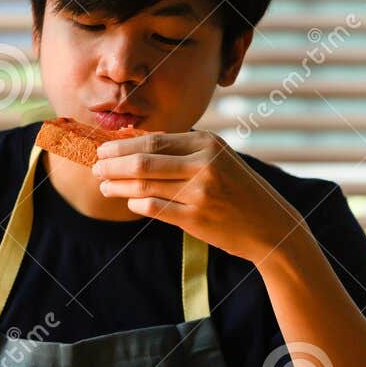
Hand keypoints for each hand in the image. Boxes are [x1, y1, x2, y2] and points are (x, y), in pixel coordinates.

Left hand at [92, 130, 309, 266]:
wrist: (270, 226)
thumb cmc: (237, 190)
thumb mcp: (217, 159)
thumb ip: (182, 151)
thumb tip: (135, 142)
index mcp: (208, 143)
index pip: (153, 140)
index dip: (122, 146)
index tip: (102, 149)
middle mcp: (204, 164)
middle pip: (143, 160)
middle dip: (113, 164)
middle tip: (95, 167)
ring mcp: (200, 192)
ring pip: (144, 185)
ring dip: (118, 185)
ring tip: (104, 185)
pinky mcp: (196, 218)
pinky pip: (154, 208)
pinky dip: (137, 204)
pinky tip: (130, 203)